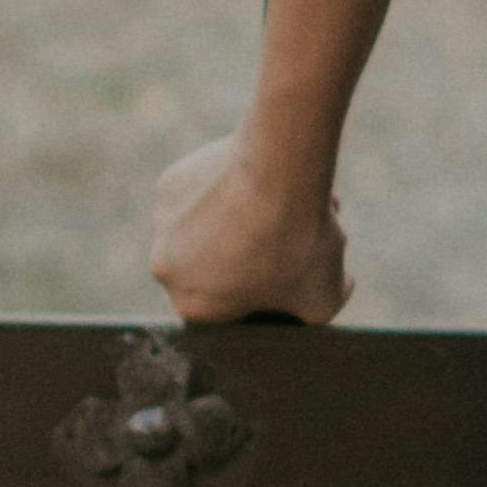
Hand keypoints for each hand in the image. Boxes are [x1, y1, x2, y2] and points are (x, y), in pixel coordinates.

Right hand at [150, 126, 349, 327]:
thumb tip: (319, 297)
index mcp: (193, 307)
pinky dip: (231, 186)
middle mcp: (165, 269)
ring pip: (209, 226)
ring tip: (291, 200)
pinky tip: (264, 176)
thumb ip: (314, 312)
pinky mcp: (168, 184)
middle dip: (258, 251)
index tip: (293, 270)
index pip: (231, 308)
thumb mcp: (324, 298)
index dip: (267, 291)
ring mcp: (162, 225)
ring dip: (247, 216)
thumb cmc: (298, 243)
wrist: (279, 174)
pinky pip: (202, 193)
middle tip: (293, 232)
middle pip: (218, 265)